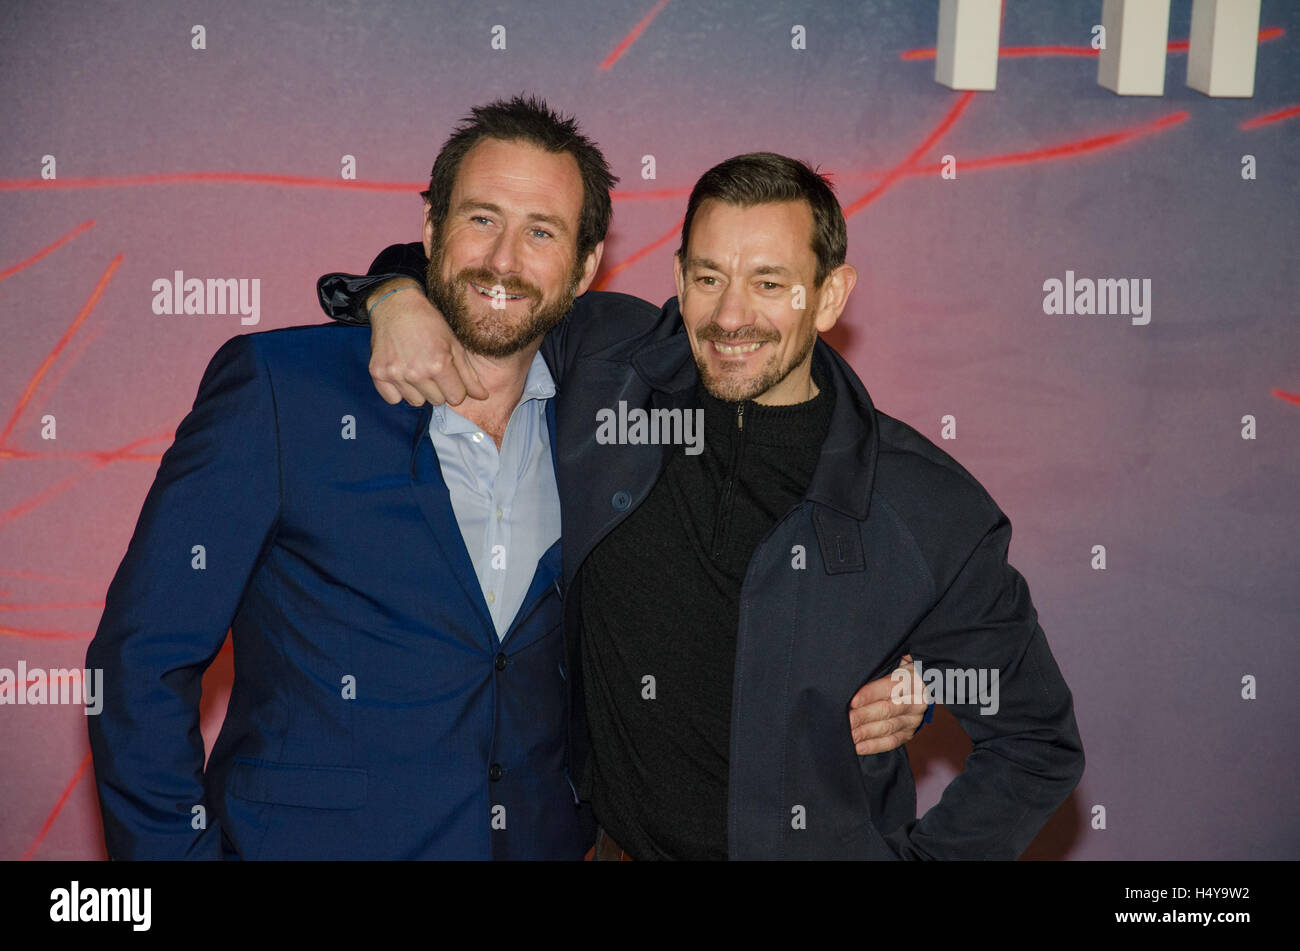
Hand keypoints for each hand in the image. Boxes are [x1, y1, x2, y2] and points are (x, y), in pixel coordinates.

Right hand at [366, 281, 487, 406]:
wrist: (396, 305)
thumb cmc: (430, 323)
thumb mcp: (454, 344)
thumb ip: (469, 375)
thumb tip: (483, 397)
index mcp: (439, 364)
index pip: (456, 398)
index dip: (455, 387)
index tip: (450, 375)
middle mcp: (416, 372)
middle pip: (436, 401)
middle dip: (438, 388)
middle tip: (431, 367)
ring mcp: (395, 374)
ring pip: (416, 402)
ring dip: (419, 390)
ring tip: (416, 368)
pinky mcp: (378, 373)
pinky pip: (393, 399)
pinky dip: (398, 391)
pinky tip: (401, 372)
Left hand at [848, 654, 927, 754]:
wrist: (924, 684)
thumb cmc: (899, 671)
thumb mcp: (895, 663)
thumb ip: (879, 670)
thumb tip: (854, 675)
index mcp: (909, 680)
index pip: (888, 687)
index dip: (869, 695)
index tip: (852, 701)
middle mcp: (914, 701)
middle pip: (886, 710)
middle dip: (862, 716)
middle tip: (845, 721)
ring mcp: (913, 719)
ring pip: (888, 727)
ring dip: (865, 733)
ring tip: (848, 736)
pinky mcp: (909, 732)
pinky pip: (892, 741)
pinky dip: (874, 746)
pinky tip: (858, 747)